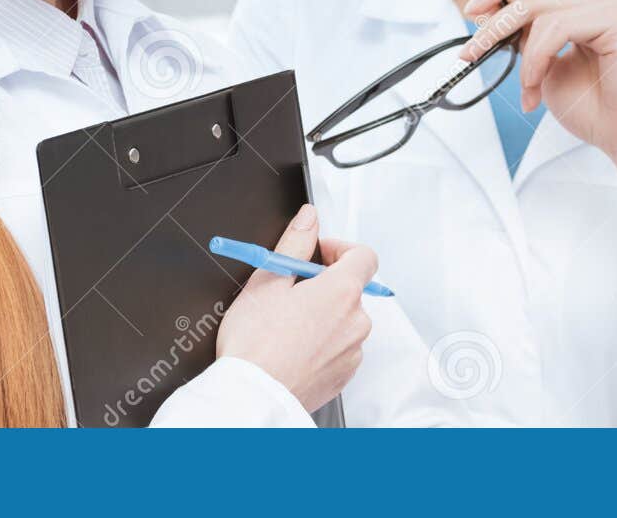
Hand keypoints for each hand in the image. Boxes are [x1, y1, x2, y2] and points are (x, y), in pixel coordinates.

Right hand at [215, 204, 376, 411]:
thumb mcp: (268, 280)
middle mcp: (356, 322)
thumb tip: (309, 218)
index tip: (316, 253)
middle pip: (351, 289)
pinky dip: (322, 341)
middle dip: (324, 283)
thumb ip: (295, 243)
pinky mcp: (343, 375)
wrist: (253, 397)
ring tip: (285, 323)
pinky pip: (339, 347)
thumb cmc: (256, 345)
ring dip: (323, 314)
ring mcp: (352, 352)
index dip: (339, 248)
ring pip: (344, 320)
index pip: (364, 256)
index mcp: (342, 293)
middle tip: (289, 289)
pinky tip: (292, 346)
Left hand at [461, 0, 616, 165]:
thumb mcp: (543, 68)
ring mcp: (609, 7)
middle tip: (473, 49)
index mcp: (582, 6)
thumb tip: (489, 18)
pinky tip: (537, 83)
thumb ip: (524, 41)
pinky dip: (537, 58)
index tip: (471, 14)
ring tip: (527, 88)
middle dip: (495, 17)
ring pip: (539, 8)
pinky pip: (557, 27)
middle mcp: (598, 0)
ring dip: (521, 53)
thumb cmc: (594, 109)